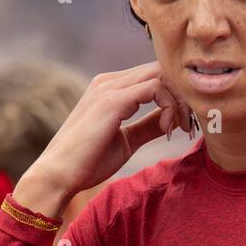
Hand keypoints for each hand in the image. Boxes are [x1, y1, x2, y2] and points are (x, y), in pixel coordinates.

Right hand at [12, 61, 193, 219]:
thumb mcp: (127, 141)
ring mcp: (109, 87)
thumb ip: (148, 126)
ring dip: (179, 102)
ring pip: (161, 75)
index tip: (180, 126)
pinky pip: (155, 88)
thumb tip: (170, 118)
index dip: (175, 97)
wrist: (59, 175)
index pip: (154, 76)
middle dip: (182, 96)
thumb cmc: (87, 162)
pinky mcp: (112, 100)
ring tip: (177, 129)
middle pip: (161, 70)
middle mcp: (109, 81)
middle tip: (186, 126)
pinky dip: (169, 106)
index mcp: (110, 88)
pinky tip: (167, 129)